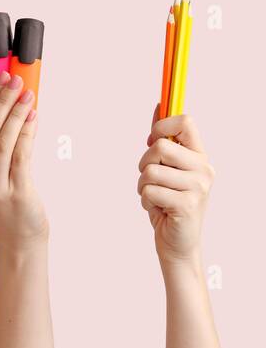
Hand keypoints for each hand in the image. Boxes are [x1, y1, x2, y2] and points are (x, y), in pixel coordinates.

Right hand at [0, 72, 44, 249]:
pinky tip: (33, 117)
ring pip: (3, 141)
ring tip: (27, 94)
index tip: (2, 77)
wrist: (17, 239)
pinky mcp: (16, 192)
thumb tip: (14, 106)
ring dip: (15, 114)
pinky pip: (21, 156)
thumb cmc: (10, 201)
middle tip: (15, 80)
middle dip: (2, 101)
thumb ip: (1, 144)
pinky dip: (26, 133)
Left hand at [138, 111, 213, 262]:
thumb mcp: (167, 167)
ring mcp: (198, 187)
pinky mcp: (187, 205)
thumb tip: (159, 106)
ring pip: (150, 170)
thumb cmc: (169, 202)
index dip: (161, 126)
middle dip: (144, 162)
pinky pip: (150, 190)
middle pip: (161, 146)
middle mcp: (204, 169)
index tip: (151, 140)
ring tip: (154, 195)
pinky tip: (157, 208)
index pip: (186, 122)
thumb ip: (164, 138)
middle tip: (150, 177)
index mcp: (200, 157)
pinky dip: (145, 199)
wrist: (178, 242)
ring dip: (142, 185)